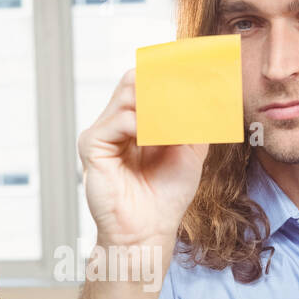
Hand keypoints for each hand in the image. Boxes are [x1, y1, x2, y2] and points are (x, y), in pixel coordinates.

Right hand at [78, 68, 208, 248]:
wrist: (149, 230)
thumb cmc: (166, 196)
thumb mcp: (190, 150)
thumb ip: (195, 118)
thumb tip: (206, 88)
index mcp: (139, 121)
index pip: (148, 81)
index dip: (171, 72)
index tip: (199, 67)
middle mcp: (118, 122)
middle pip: (135, 79)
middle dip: (165, 80)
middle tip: (191, 85)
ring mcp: (104, 132)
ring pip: (129, 92)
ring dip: (159, 102)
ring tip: (177, 120)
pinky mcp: (92, 145)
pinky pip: (120, 119)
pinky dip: (144, 123)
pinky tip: (157, 139)